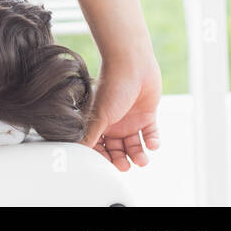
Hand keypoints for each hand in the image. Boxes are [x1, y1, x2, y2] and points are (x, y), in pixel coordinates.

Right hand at [82, 47, 161, 170]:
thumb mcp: (99, 114)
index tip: (108, 165)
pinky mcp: (147, 115)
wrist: (133, 66)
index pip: (99, 146)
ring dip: (138, 155)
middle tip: (126, 165)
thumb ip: (90, 135)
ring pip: (135, 145)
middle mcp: (114, 123)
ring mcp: (131, 120)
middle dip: (122, 159)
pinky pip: (151, 134)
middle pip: (117, 149)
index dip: (103, 157)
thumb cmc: (112, 86)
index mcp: (99, 123)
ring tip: (143, 160)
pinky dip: (153, 141)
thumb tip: (78, 152)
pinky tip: (152, 144)